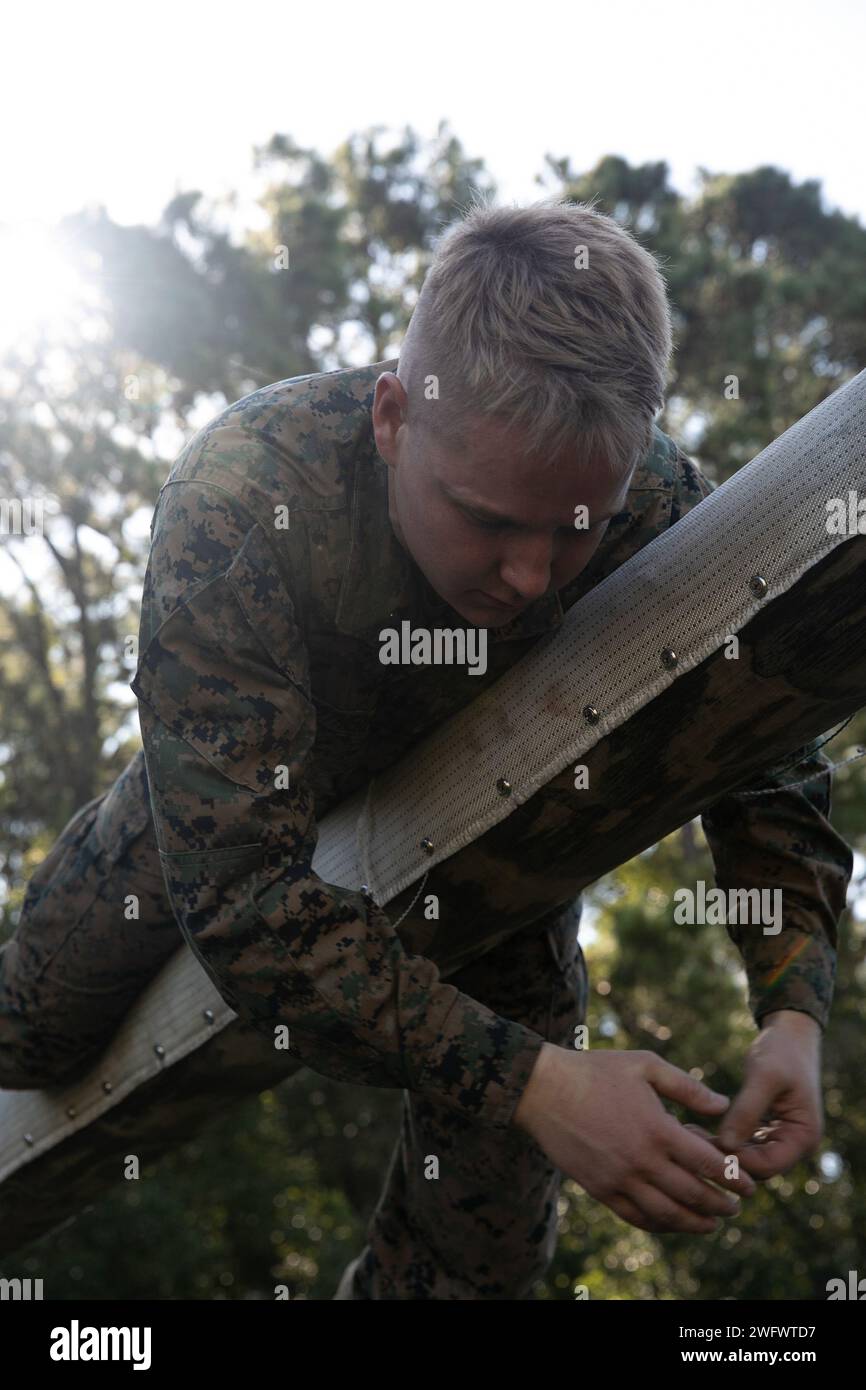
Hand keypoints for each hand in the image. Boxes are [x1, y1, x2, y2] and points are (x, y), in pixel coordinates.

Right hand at [513, 1043, 756, 1234]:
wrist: (543, 1090)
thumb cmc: (596, 1071)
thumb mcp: (645, 1066)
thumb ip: (687, 1087)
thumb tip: (722, 1106)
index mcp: (658, 1129)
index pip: (709, 1165)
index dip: (735, 1178)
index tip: (751, 1186)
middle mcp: (642, 1161)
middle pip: (694, 1195)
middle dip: (721, 1206)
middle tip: (736, 1208)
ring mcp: (619, 1179)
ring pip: (668, 1214)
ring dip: (695, 1223)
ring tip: (712, 1224)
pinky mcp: (600, 1189)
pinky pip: (636, 1217)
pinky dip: (660, 1225)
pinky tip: (672, 1223)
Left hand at [695, 1009, 823, 1178]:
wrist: (790, 1034)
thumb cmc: (782, 1051)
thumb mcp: (764, 1076)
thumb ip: (747, 1111)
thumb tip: (725, 1144)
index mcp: (803, 1137)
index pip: (766, 1166)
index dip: (734, 1161)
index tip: (701, 1146)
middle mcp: (795, 1145)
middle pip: (755, 1168)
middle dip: (723, 1157)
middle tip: (686, 1141)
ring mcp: (780, 1139)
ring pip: (746, 1158)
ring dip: (720, 1150)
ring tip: (686, 1133)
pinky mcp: (766, 1130)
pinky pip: (743, 1144)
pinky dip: (722, 1139)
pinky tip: (695, 1129)